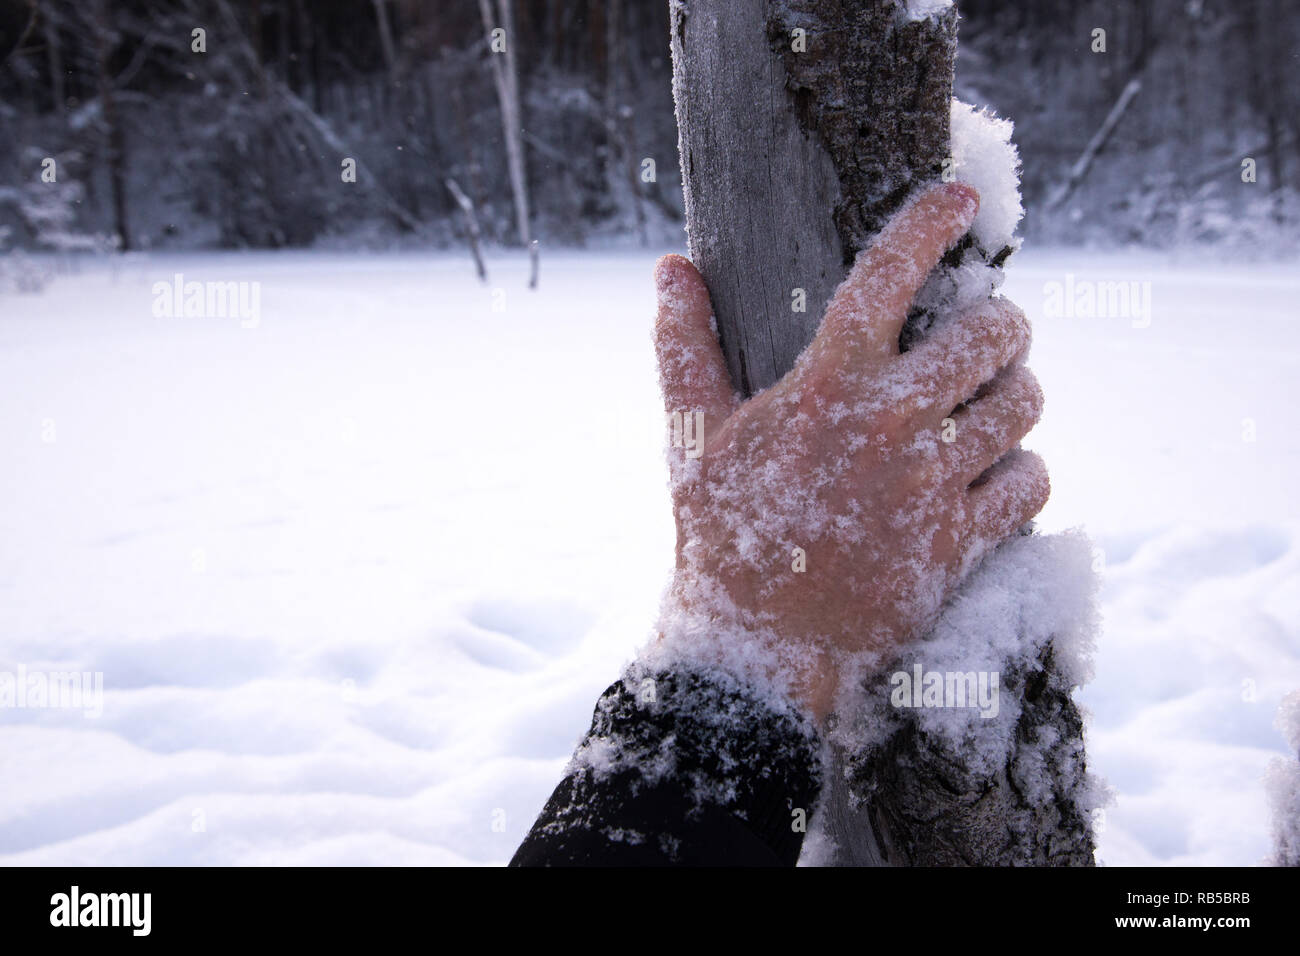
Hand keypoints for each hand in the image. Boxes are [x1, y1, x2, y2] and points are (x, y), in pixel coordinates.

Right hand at [651, 182, 1047, 722]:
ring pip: (1024, 405)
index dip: (927, 223)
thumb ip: (684, 346)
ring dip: (1016, 393)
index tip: (956, 196)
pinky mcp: (959, 544)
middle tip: (986, 334)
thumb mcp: (693, 438)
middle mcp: (887, 427)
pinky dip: (1022, 471)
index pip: (885, 278)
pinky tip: (993, 473)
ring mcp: (929, 488)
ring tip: (991, 399)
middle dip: (1001, 324)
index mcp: (823, 389)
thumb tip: (669, 267)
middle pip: (992, 335)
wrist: (757, 649)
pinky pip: (1031, 482)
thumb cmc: (722, 536)